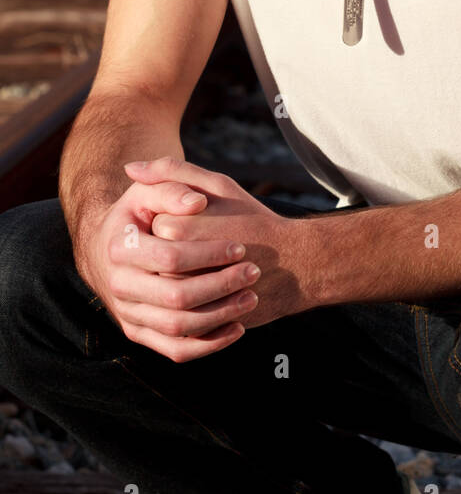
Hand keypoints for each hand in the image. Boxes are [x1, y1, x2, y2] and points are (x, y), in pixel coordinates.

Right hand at [78, 173, 259, 362]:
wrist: (110, 251)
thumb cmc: (140, 215)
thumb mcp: (150, 191)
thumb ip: (172, 183)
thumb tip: (197, 202)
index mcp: (120, 248)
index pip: (170, 257)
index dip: (209, 254)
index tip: (241, 247)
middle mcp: (119, 285)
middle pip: (175, 297)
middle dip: (221, 286)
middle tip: (253, 273)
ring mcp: (127, 314)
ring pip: (177, 327)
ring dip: (220, 316)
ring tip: (250, 297)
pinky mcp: (139, 334)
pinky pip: (175, 350)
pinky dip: (209, 345)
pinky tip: (237, 328)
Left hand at [123, 156, 317, 334]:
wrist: (296, 264)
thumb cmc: (254, 220)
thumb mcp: (219, 186)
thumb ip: (172, 171)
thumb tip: (131, 169)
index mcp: (173, 229)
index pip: (150, 231)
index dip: (176, 226)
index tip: (202, 226)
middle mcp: (175, 266)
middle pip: (154, 263)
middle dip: (179, 257)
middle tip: (208, 249)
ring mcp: (186, 300)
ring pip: (165, 292)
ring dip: (185, 281)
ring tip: (210, 270)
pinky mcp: (198, 324)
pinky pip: (179, 320)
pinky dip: (193, 307)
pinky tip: (213, 293)